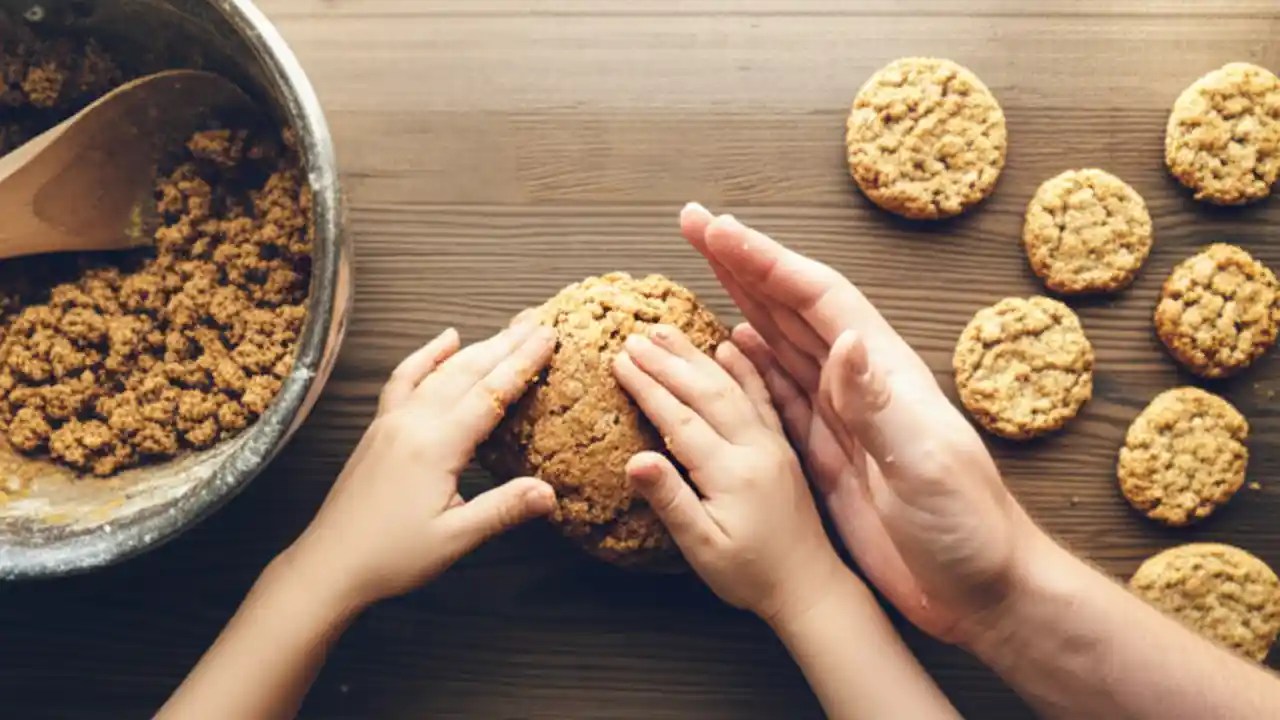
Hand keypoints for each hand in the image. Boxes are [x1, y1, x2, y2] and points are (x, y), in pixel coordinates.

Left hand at [283, 324, 557, 607]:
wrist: (330, 563)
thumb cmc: (391, 557)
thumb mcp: (454, 539)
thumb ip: (502, 510)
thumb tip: (550, 493)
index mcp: (436, 446)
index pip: (490, 394)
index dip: (523, 364)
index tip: (549, 336)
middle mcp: (413, 423)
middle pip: (468, 372)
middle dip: (507, 345)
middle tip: (539, 321)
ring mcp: (392, 421)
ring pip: (441, 372)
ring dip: (477, 347)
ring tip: (507, 329)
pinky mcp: (379, 428)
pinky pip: (405, 379)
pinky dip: (427, 356)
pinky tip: (445, 340)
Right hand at [612, 324, 845, 622]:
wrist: (810, 587)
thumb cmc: (751, 575)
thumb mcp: (703, 548)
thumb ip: (671, 501)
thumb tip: (634, 461)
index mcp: (732, 472)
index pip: (681, 418)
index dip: (648, 386)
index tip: (618, 359)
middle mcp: (756, 448)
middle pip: (706, 392)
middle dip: (667, 361)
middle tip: (633, 336)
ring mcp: (772, 443)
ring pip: (732, 386)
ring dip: (697, 355)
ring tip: (665, 332)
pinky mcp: (782, 445)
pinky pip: (762, 395)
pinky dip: (744, 366)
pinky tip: (728, 344)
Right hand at [680, 203, 1041, 643]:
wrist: (983, 590)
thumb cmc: (968, 528)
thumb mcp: (926, 465)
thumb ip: (880, 405)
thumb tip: (847, 339)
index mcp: (883, 373)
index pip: (818, 299)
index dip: (766, 261)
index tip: (718, 230)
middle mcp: (860, 383)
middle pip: (792, 306)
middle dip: (743, 263)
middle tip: (695, 225)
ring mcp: (843, 417)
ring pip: (782, 342)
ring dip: (743, 300)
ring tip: (706, 265)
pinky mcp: (830, 453)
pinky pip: (779, 394)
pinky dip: (749, 364)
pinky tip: (730, 345)